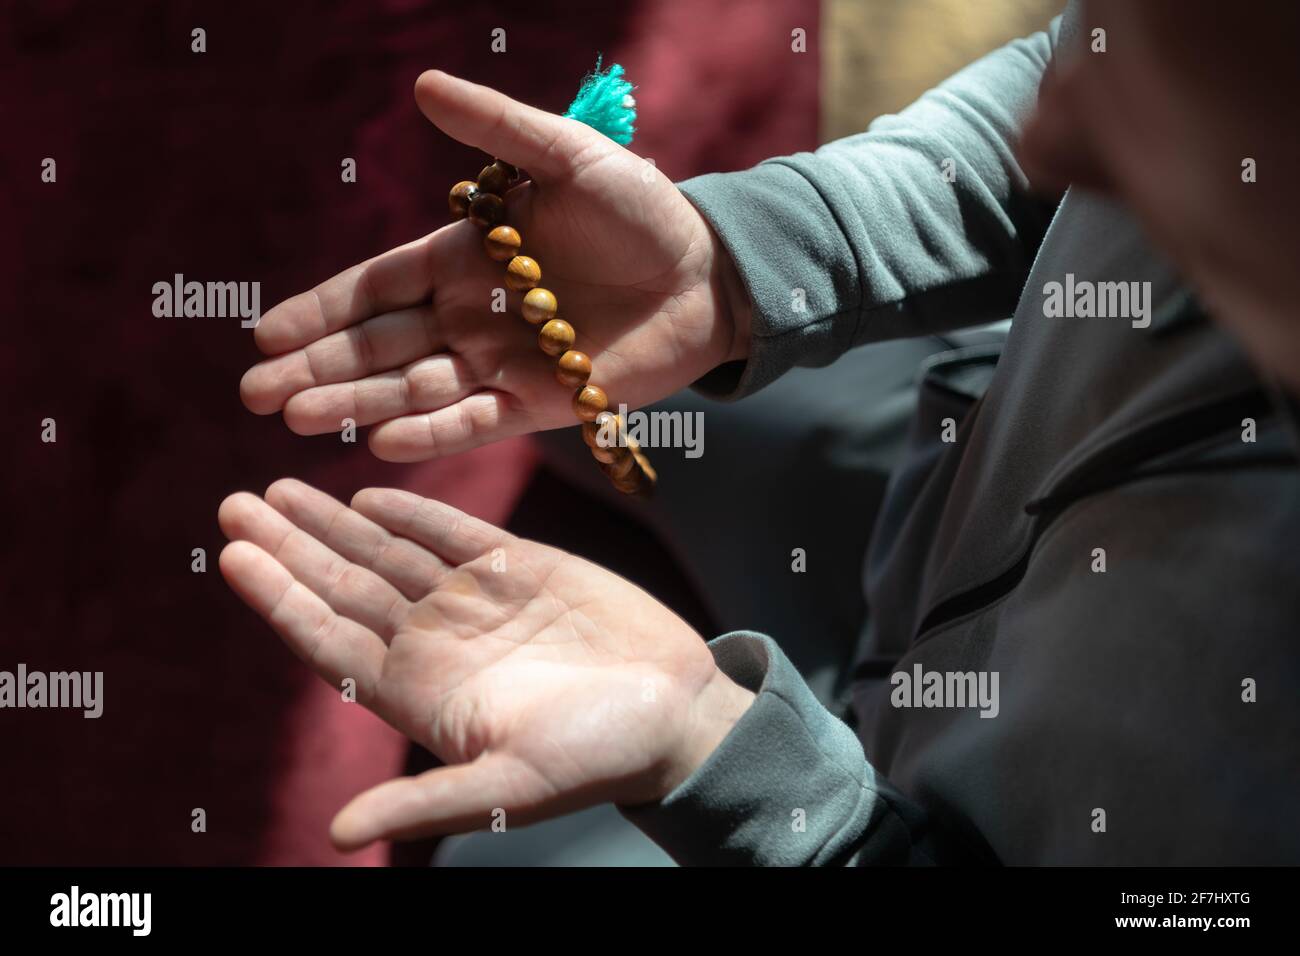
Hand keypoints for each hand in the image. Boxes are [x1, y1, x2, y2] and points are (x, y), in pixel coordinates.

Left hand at [217, 479, 754, 847]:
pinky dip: (411, 510)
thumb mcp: (507, 786)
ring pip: (386, 552)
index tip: (232, 555)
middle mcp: (437, 641)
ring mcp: (476, 601)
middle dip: (289, 546)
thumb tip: (335, 833)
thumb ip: (423, 800)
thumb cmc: (596, 759)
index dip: (278, 598)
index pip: (329, 640)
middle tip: (235, 503)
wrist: (679, 715)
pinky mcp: (523, 567)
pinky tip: (368, 493)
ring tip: (280, 487)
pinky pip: (452, 532)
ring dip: (332, 522)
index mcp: (421, 692)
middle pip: (343, 586)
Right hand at [240, 70, 750, 461]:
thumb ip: (498, 129)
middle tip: (255, 395)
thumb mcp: (568, 158)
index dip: (320, 310)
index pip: (376, 288)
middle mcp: (471, 315)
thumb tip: (422, 84)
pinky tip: (382, 439)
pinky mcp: (540, 404)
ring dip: (356, 404)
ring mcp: (501, 363)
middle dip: (316, 369)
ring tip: (297, 419)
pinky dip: (431, 431)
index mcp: (465, 257)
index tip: (264, 334)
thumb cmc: (642, 210)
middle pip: (377, 346)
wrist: (710, 273)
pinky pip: (474, 421)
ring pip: (413, 388)